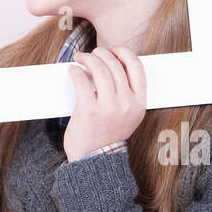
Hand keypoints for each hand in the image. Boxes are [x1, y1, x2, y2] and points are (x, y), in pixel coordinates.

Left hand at [63, 46, 146, 162]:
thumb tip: (111, 65)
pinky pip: (81, 80)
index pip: (136, 66)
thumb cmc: (108, 135)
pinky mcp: (89, 110)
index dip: (122, 52)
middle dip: (100, 54)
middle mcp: (126, 103)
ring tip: (80, 59)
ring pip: (99, 68)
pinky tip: (73, 71)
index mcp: (138, 103)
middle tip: (91, 55)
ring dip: (87, 58)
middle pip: (114, 64)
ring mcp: (108, 107)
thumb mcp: (128, 115)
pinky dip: (75, 71)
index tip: (112, 50)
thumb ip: (125, 93)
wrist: (96, 160)